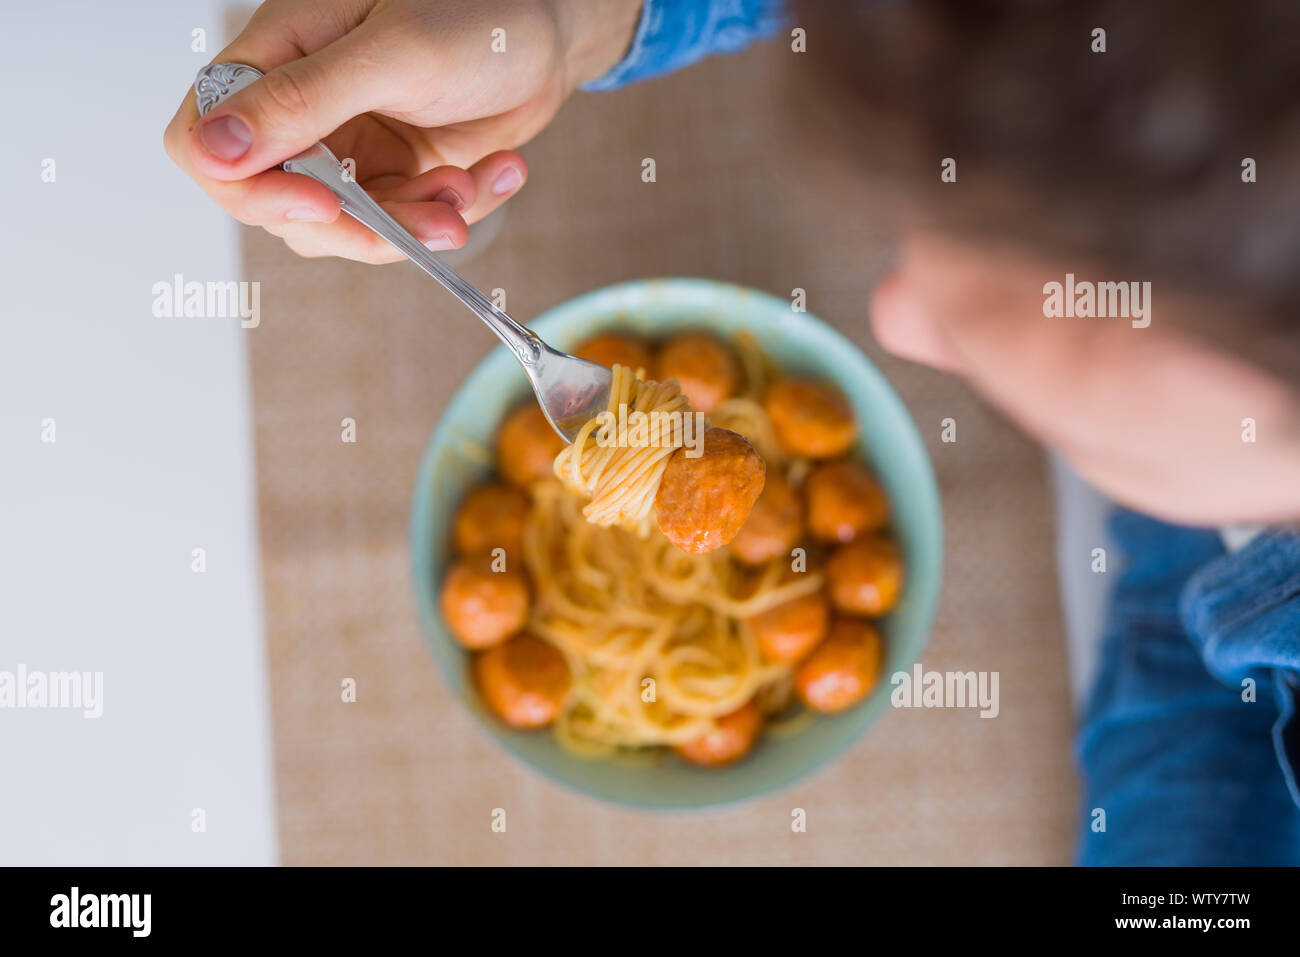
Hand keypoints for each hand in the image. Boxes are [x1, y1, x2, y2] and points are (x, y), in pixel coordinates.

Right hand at [164, 0, 641, 261]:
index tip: (323, 205)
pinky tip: (495, 170)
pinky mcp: (397, 173)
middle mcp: (302, 110)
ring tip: (469, 185)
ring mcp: (349, 147)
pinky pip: (403, 225)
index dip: (250, 190)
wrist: (554, 28)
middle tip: (433, 216)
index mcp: (276, 59)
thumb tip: (213, 150)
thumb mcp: (391, 54)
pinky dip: (452, 211)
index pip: (205, 145)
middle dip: (362, 226)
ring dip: (416, 225)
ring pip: (346, 229)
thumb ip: (301, 101)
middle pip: (279, 206)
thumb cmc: (477, 10)